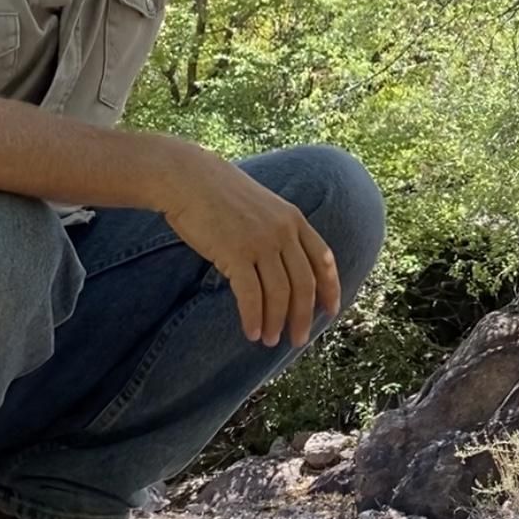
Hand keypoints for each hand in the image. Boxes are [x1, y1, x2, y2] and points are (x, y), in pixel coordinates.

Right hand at [155, 142, 340, 347]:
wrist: (187, 178)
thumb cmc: (218, 194)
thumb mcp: (261, 206)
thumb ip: (277, 231)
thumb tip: (282, 266)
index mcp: (294, 219)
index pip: (323, 260)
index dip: (331, 288)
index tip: (331, 311)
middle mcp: (283, 231)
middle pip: (304, 283)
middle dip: (304, 316)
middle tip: (298, 340)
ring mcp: (261, 242)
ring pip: (280, 293)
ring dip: (276, 322)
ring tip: (269, 341)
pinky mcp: (236, 253)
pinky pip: (251, 295)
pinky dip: (253, 318)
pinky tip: (251, 332)